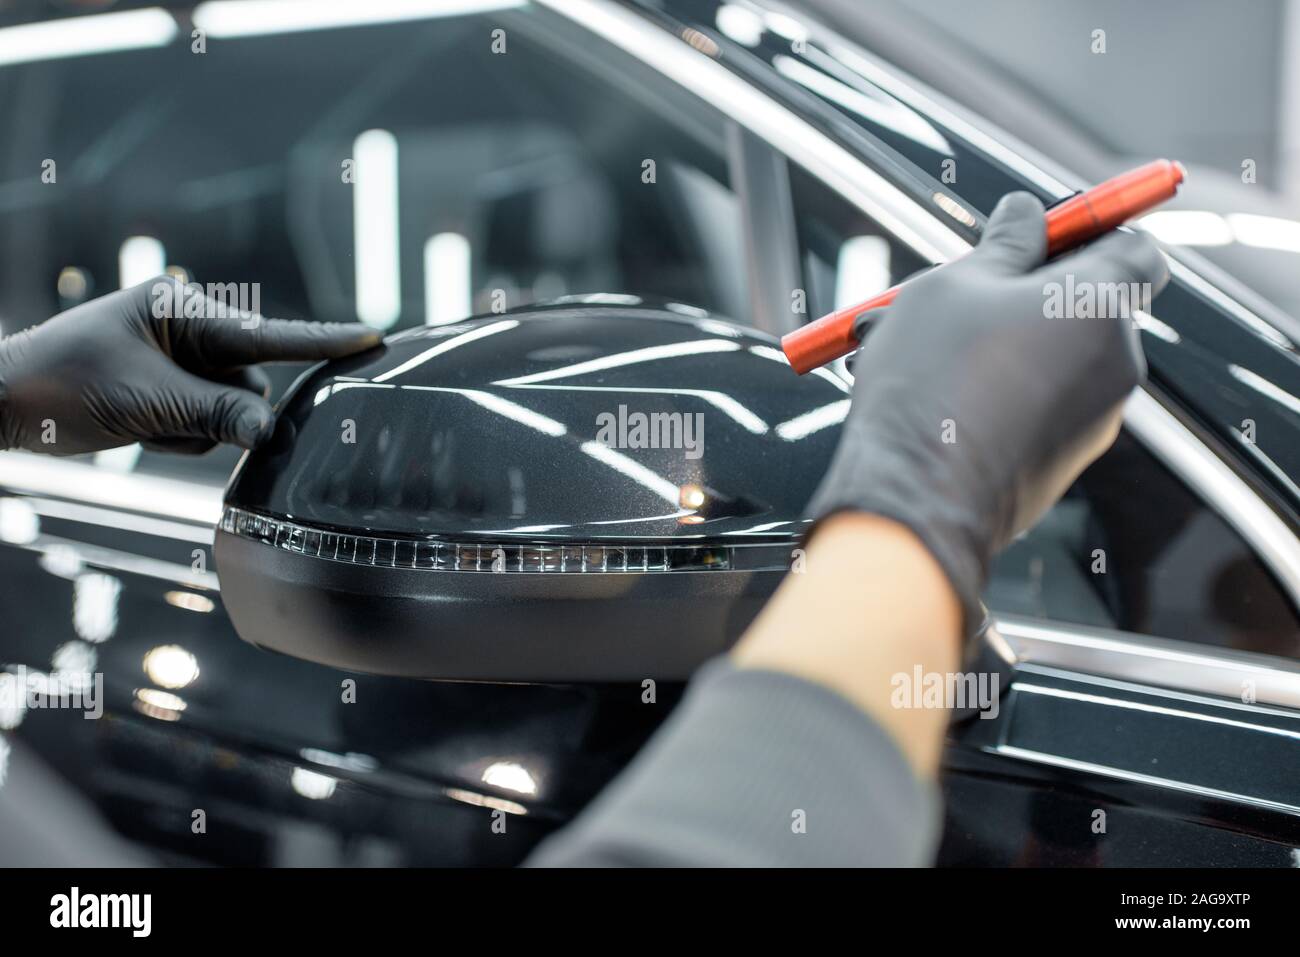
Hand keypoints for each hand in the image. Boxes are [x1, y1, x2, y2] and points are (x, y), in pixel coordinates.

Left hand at [0, 277, 380, 454]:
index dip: (323, 340)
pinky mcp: (171, 393)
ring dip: (196, 429)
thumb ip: (215, 413)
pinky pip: (206, 426)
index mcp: (182, 310)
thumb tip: (272, 429)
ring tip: (141, 422)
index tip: (373, 337)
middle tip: (173, 418)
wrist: (2, 405)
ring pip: (230, 412)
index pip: (266, 333)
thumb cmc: (62, 384)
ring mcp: (180, 364)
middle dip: (221, 410)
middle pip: (249, 384)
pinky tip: (139, 430)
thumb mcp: (145, 400)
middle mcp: (188, 332)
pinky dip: (179, 437)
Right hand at [806, 191, 1169, 635]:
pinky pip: (1030, 406)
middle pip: (1078, 304)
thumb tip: (1026, 214)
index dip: (1090, 232)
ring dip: (985, 344)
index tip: (1041, 232)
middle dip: (1013, 293)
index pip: (1135, 247)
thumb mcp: (953, 286)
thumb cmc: (934, 384)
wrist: (916, 499)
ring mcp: (1092, 422)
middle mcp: (1114, 365)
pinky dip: (987, 392)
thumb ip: (1003, 244)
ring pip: (1042, 357)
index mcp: (1101, 306)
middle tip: (949, 293)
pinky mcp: (1060, 464)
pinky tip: (921, 396)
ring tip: (903, 349)